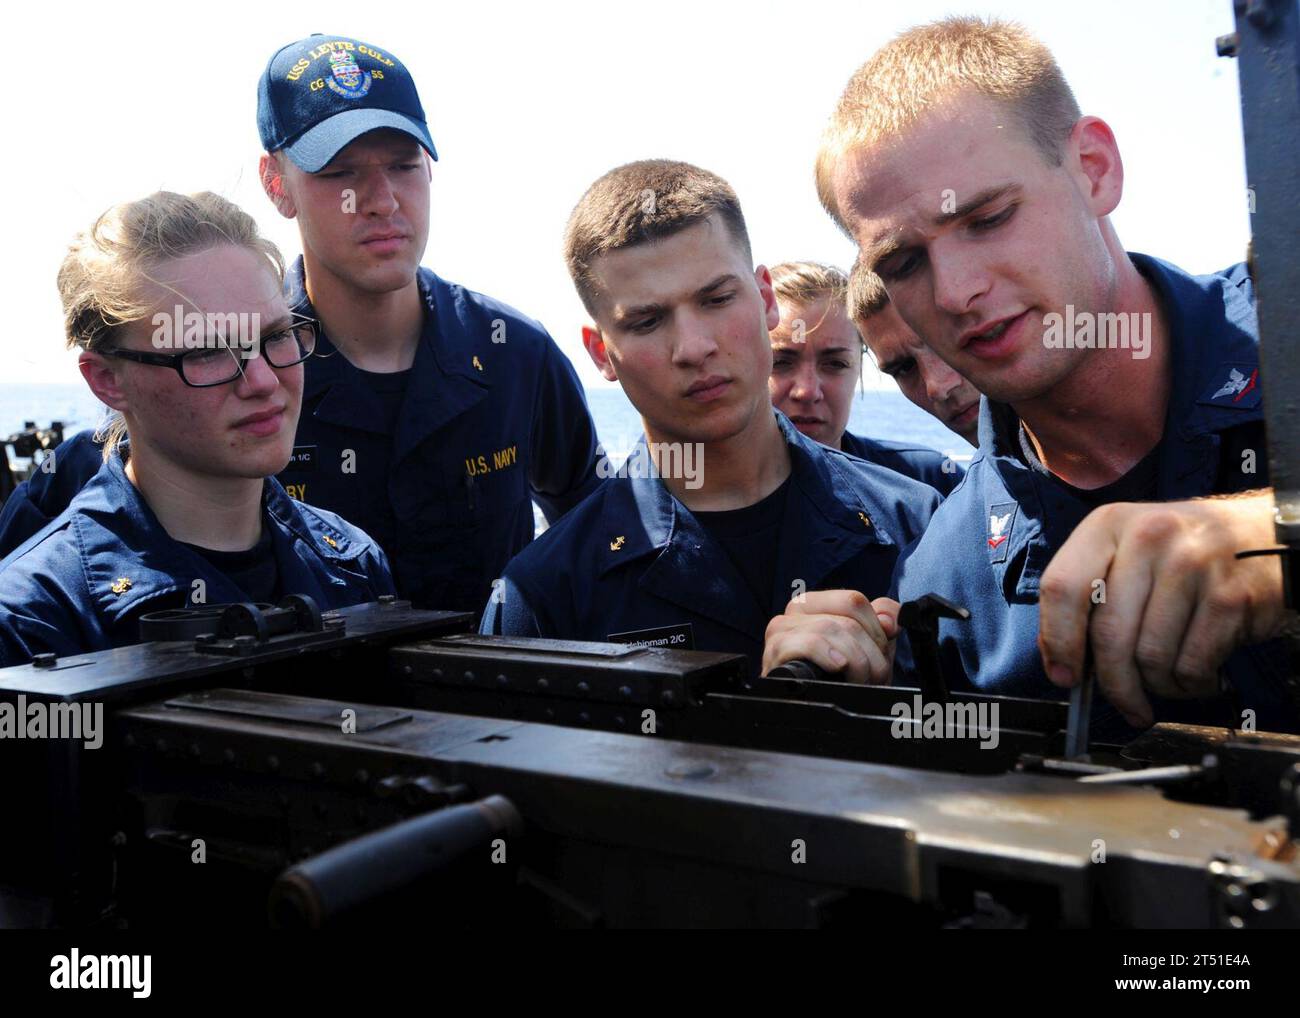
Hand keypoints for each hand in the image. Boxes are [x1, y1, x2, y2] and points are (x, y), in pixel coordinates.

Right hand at [762, 590, 899, 684]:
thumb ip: (884, 618)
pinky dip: (828, 655)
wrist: (809, 710)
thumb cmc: (840, 677)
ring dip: (855, 662)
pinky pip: (808, 643)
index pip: (853, 601)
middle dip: (870, 654)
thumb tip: (888, 620)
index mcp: (817, 602)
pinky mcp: (775, 651)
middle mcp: (796, 610)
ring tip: (858, 681)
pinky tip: (837, 667)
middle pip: (846, 620)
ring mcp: (781, 629)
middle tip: (873, 677)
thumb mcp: (870, 643)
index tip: (880, 654)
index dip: (876, 630)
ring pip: (830, 630)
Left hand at [1038, 491, 1286, 726]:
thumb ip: (1085, 597)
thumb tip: (1060, 663)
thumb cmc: (1178, 552)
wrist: (1260, 537)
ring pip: (1151, 657)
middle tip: (1124, 704)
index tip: (1064, 676)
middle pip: (1108, 634)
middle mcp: (1148, 538)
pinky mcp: (1229, 596)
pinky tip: (1195, 675)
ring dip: (1157, 686)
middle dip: (1113, 684)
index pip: (1062, 587)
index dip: (1058, 640)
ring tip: (1166, 681)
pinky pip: (1192, 665)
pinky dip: (1190, 684)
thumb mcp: (1123, 552)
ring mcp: (1192, 565)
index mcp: (1108, 525)